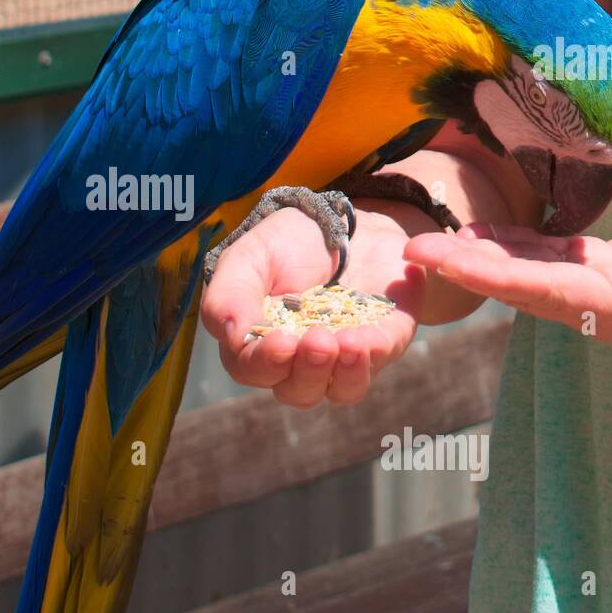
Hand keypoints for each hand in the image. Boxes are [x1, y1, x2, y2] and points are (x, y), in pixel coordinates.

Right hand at [200, 207, 424, 407]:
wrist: (344, 221)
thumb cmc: (287, 242)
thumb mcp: (250, 257)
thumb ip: (229, 295)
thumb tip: (231, 335)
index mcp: (258, 342)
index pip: (251, 370)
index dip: (265, 363)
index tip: (281, 342)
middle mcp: (299, 360)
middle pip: (297, 391)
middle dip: (308, 372)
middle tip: (319, 339)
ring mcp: (343, 357)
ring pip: (341, 390)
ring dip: (345, 373)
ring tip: (350, 341)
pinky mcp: (383, 342)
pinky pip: (380, 363)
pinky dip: (376, 354)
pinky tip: (371, 336)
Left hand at [404, 212, 611, 341]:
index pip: (546, 291)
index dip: (497, 278)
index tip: (453, 266)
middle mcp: (592, 305)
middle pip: (519, 288)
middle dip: (466, 270)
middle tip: (416, 250)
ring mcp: (587, 290)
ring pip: (521, 274)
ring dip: (475, 258)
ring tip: (429, 240)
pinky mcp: (590, 270)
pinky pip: (538, 259)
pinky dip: (504, 245)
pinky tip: (473, 231)